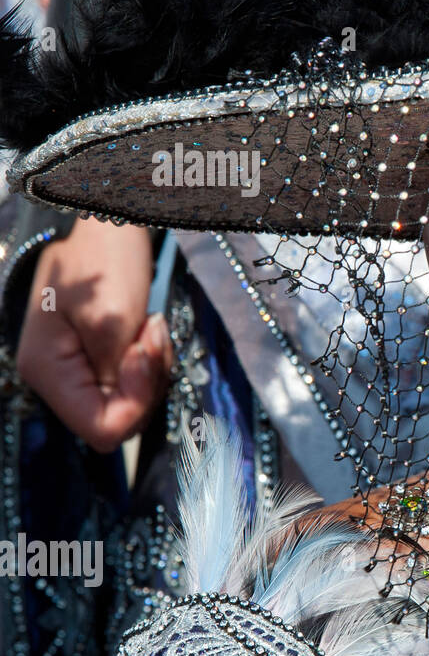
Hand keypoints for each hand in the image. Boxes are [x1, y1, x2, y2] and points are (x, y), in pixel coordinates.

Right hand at [16, 217, 172, 452]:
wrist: (104, 225)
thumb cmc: (103, 262)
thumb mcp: (113, 318)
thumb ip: (118, 376)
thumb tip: (122, 423)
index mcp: (48, 373)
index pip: (102, 430)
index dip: (135, 403)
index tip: (142, 355)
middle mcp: (57, 380)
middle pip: (119, 418)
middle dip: (147, 382)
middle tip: (149, 333)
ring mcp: (77, 371)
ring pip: (132, 402)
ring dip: (153, 368)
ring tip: (147, 325)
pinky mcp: (98, 361)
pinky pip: (135, 382)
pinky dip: (151, 361)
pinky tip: (147, 329)